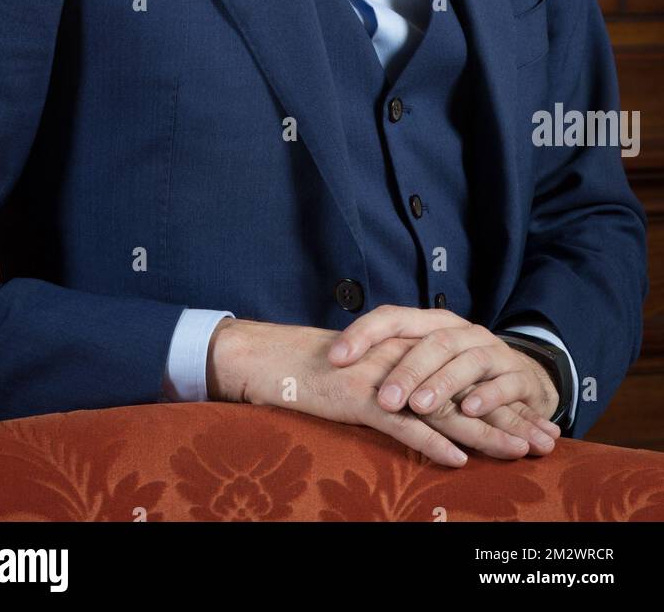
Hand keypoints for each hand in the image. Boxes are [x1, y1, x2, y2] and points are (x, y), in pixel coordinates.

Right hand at [206, 316, 556, 467]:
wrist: (268, 358)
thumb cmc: (313, 371)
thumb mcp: (366, 374)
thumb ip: (400, 387)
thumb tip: (430, 413)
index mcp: (407, 355)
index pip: (464, 379)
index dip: (502, 400)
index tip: (536, 421)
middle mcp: (401, 362)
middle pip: (464, 393)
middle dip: (508, 417)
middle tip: (545, 440)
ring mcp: (382, 379)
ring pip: (442, 408)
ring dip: (484, 432)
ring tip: (519, 450)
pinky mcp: (359, 398)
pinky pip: (400, 424)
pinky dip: (429, 442)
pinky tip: (457, 459)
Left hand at [326, 304, 560, 447]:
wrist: (523, 381)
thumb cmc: (461, 375)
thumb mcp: (427, 364)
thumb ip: (391, 363)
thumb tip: (329, 366)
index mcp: (433, 323)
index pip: (393, 316)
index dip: (363, 334)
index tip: (335, 358)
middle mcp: (462, 331)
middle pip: (432, 342)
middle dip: (407, 370)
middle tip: (385, 399)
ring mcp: (492, 351)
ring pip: (466, 360)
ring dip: (443, 384)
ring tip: (421, 406)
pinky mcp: (518, 377)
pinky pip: (503, 383)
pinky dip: (487, 396)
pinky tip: (469, 410)